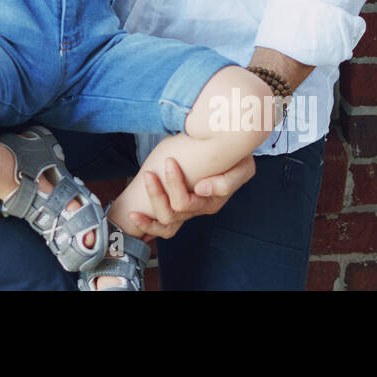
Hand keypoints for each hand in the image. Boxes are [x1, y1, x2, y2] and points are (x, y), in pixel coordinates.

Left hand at [125, 154, 254, 238]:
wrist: (229, 150)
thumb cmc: (235, 158)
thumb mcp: (243, 166)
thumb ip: (227, 181)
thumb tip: (201, 190)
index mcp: (213, 200)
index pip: (187, 202)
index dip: (174, 184)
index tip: (169, 161)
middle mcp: (199, 209)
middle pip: (173, 211)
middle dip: (157, 192)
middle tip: (150, 171)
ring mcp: (188, 211)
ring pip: (166, 220)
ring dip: (151, 204)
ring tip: (144, 180)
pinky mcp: (178, 208)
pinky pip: (162, 226)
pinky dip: (147, 225)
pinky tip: (134, 216)